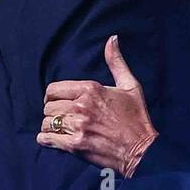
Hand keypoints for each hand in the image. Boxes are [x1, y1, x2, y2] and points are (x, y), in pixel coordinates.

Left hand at [38, 35, 157, 175]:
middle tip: (61, 118)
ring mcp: (78, 125)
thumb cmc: (137, 118)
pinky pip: (48, 139)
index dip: (52, 97)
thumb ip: (116, 62)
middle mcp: (82, 105)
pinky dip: (47, 140)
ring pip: (47, 123)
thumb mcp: (130, 86)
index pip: (53, 89)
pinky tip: (53, 140)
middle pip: (48, 107)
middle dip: (52, 113)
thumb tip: (112, 39)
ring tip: (59, 130)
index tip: (58, 103)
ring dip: (50, 127)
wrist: (142, 150)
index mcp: (91, 89)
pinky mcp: (76, 145)